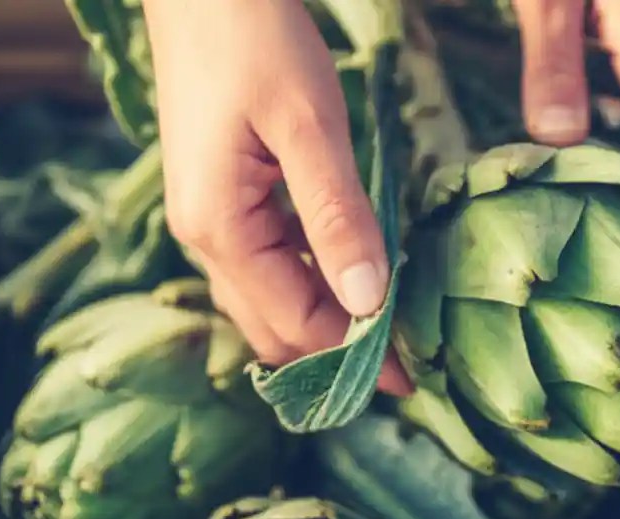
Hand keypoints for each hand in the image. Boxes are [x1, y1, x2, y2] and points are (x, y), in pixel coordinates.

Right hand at [142, 0, 410, 393]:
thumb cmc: (254, 40)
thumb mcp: (309, 126)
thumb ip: (338, 217)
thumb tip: (370, 303)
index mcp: (220, 230)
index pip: (296, 324)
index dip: (354, 357)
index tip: (413, 378)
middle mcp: (206, 239)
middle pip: (275, 329)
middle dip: (337, 356)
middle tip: (407, 365)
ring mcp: (211, 221)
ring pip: (271, 303)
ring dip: (326, 325)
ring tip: (390, 336)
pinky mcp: (225, 200)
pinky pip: (270, 266)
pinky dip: (313, 286)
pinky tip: (355, 281)